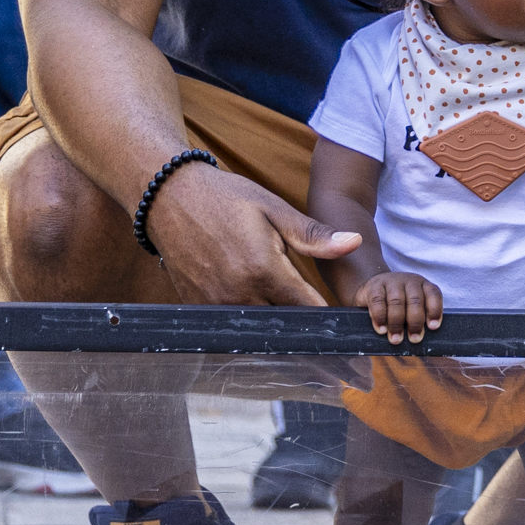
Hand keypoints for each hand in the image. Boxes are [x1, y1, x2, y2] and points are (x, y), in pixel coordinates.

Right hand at [152, 167, 360, 306]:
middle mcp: (238, 295)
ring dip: (273, 319)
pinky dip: (248, 317)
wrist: (170, 197)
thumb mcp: (274, 209)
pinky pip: (233, 324)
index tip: (336, 313)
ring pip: (259, 327)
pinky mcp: (199, 307)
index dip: (325, 314)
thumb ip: (313, 235)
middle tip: (305, 301)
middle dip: (300, 319)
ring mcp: (215, 304)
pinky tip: (253, 299)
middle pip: (284, 324)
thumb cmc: (226, 198)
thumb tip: (354, 243)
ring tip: (279, 300)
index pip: (307, 310)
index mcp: (263, 270)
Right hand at [359, 270, 443, 341]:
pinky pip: (378, 302)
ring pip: (396, 302)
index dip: (435, 310)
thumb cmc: (398, 303)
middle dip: (415, 322)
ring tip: (396, 339)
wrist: (373, 285)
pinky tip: (382, 329)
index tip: (433, 327)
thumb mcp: (411, 305)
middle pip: (415, 300)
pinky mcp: (374, 286)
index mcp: (424, 286)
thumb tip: (418, 338)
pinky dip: (379, 317)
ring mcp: (392, 282)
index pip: (433, 295)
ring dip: (396, 323)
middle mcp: (410, 281)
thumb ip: (418, 318)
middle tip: (414, 339)